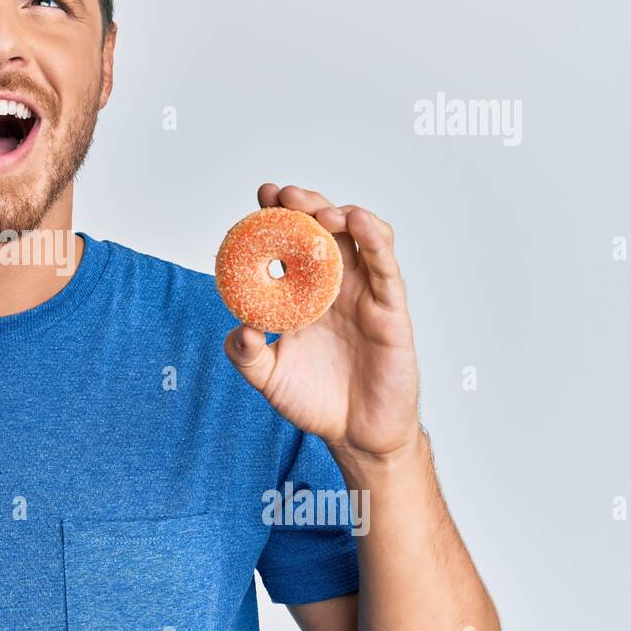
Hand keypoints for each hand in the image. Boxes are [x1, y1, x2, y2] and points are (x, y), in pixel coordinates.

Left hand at [224, 184, 420, 463]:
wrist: (356, 435)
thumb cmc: (314, 401)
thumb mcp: (268, 377)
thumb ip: (246, 355)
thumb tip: (239, 329)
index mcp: (303, 292)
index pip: (290, 242)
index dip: (277, 215)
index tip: (262, 195)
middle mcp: (334, 284)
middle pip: (324, 228)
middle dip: (305, 203)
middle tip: (283, 195)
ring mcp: (365, 293)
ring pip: (360, 236)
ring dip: (340, 213)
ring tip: (317, 209)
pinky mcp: (391, 308)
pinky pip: (385, 266)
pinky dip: (374, 238)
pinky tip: (356, 221)